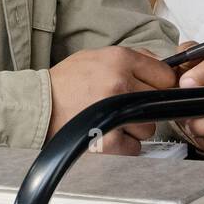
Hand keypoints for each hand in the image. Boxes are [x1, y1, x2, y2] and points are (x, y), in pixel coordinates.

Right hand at [48, 46, 177, 155]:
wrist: (38, 104)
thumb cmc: (67, 80)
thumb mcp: (97, 55)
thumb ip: (130, 58)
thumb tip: (162, 65)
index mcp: (120, 59)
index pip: (165, 75)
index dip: (160, 85)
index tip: (152, 91)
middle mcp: (120, 82)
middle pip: (159, 102)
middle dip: (146, 106)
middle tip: (127, 107)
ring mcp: (115, 111)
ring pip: (149, 127)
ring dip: (135, 128)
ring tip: (114, 121)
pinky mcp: (107, 137)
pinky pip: (135, 147)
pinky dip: (125, 146)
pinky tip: (109, 135)